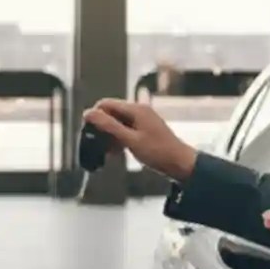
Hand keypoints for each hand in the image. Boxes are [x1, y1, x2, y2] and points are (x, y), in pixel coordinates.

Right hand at [83, 99, 198, 181]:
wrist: (181, 164)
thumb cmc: (157, 152)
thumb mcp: (130, 140)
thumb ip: (109, 126)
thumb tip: (88, 113)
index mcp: (136, 109)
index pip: (106, 104)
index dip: (94, 116)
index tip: (88, 134)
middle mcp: (139, 111)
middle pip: (112, 113)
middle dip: (102, 128)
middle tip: (97, 146)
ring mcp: (143, 120)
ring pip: (118, 123)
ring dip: (110, 136)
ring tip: (107, 153)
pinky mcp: (145, 130)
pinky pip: (126, 130)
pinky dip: (119, 139)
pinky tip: (116, 152)